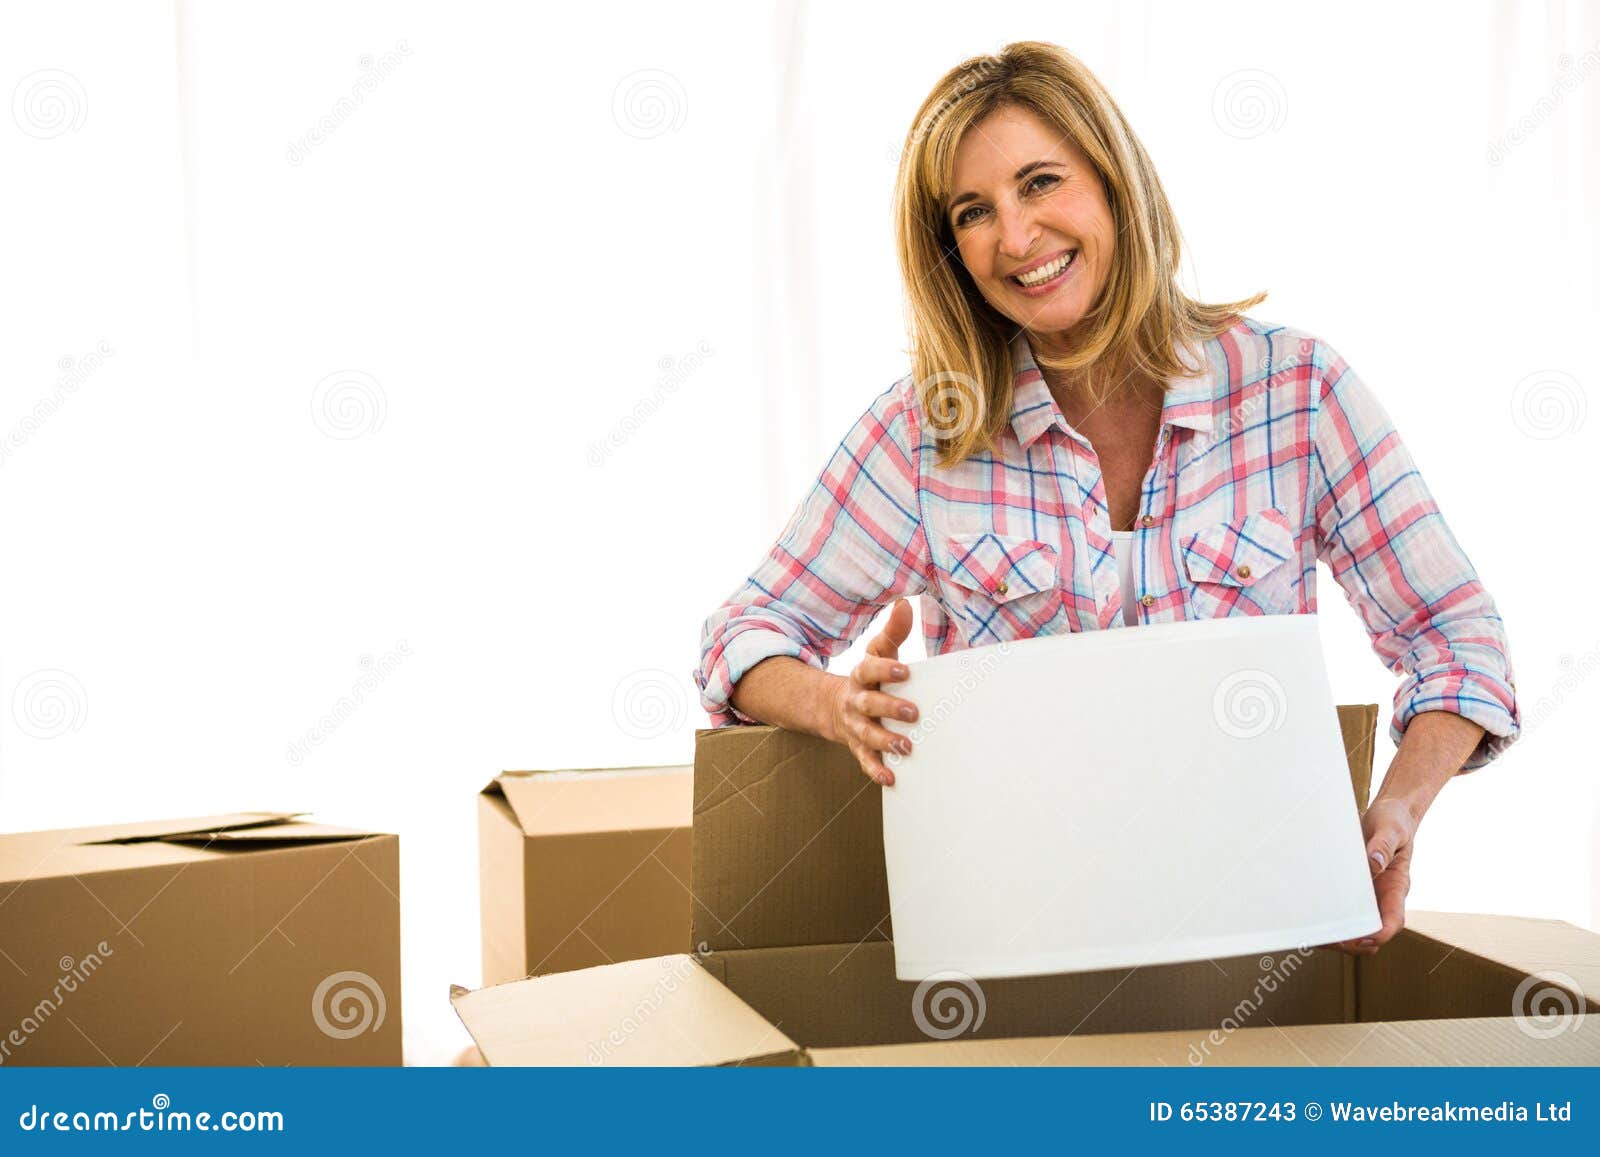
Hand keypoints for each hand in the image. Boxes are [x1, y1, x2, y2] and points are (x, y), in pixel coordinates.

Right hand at [824, 598, 918, 786]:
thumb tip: (906, 603)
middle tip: (913, 713)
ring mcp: (855, 726)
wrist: (836, 707)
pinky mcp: (858, 747)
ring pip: (867, 735)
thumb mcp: (879, 652)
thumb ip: (893, 631)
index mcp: (861, 675)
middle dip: (889, 708)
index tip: (904, 671)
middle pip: (868, 704)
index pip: (869, 669)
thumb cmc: (871, 677)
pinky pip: (865, 761)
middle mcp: (855, 701)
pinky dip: (876, 770)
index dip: (884, 670)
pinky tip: (891, 778)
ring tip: (906, 748)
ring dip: (885, 742)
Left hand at [1324, 797, 1418, 955]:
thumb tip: (1373, 864)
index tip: (1362, 939)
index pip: (1394, 920)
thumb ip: (1383, 846)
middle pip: (1373, 933)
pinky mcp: (1354, 889)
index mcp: (1397, 886)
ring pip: (1358, 928)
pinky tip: (1311, 918)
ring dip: (1339, 936)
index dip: (1380, 934)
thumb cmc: (1393, 821)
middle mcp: (1384, 896)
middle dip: (1353, 942)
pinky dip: (1331, 920)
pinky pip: (1345, 911)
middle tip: (1326, 939)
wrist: (1390, 813)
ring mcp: (1369, 895)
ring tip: (1313, 935)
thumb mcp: (1391, 829)